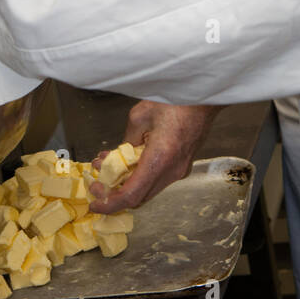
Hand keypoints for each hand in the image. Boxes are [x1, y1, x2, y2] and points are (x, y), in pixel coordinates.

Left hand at [88, 101, 219, 212]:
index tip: (95, 203)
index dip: (110, 203)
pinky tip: (129, 161)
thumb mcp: (140, 116)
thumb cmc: (175, 100)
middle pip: (139, 197)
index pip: (131, 195)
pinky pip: (158, 179)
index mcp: (159, 159)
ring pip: (148, 189)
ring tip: (108, 166)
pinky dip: (140, 176)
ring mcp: (180, 170)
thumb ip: (127, 140)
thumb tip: (121, 154)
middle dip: (115, 194)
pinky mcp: (183, 164)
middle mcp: (172, 171)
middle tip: (97, 182)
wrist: (204, 95)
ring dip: (127, 183)